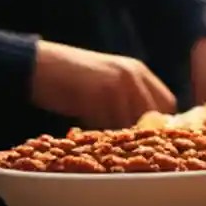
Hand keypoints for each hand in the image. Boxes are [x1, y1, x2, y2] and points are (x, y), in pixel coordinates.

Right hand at [30, 41, 175, 128]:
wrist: (37, 65)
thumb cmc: (71, 77)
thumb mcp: (108, 81)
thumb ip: (129, 97)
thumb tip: (149, 126)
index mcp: (139, 71)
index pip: (168, 102)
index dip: (161, 121)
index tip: (150, 134)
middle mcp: (133, 77)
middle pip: (153, 114)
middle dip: (141, 130)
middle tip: (125, 141)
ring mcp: (117, 84)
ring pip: (130, 122)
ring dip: (119, 132)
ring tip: (103, 133)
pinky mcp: (98, 95)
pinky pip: (107, 124)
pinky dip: (101, 131)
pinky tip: (89, 126)